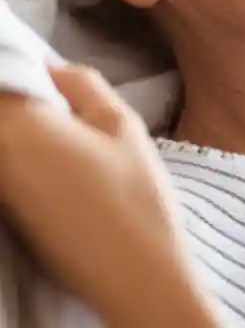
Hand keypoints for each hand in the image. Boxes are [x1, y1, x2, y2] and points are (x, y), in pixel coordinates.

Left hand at [0, 66, 216, 326]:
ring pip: (2, 138)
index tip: (47, 67)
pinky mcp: (4, 212)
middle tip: (60, 92)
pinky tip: (64, 160)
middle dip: (20, 93)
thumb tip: (53, 68)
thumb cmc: (136, 196)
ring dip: (23, 124)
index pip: (0, 73)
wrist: (134, 275)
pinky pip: (6, 163)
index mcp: (15, 125)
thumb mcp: (123, 126)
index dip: (22, 63)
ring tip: (68, 126)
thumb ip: (83, 85)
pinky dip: (23, 151)